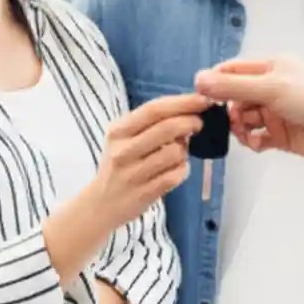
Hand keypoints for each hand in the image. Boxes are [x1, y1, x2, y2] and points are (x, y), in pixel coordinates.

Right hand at [88, 93, 209, 227]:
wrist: (101, 204)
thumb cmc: (119, 164)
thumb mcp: (124, 138)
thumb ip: (151, 124)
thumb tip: (188, 111)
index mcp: (118, 131)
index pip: (154, 110)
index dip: (182, 103)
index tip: (203, 100)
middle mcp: (123, 150)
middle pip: (167, 128)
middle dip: (190, 122)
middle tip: (198, 124)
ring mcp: (133, 174)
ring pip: (175, 153)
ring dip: (184, 150)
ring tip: (178, 153)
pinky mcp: (145, 194)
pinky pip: (176, 175)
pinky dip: (182, 169)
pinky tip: (175, 169)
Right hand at [193, 56, 303, 161]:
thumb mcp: (271, 88)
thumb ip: (233, 86)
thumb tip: (198, 79)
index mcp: (271, 67)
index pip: (233, 70)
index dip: (215, 82)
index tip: (200, 96)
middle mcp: (271, 87)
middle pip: (235, 97)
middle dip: (229, 110)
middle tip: (232, 121)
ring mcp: (275, 112)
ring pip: (244, 119)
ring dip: (240, 128)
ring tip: (247, 135)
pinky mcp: (280, 134)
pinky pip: (256, 137)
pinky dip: (253, 141)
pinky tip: (257, 145)